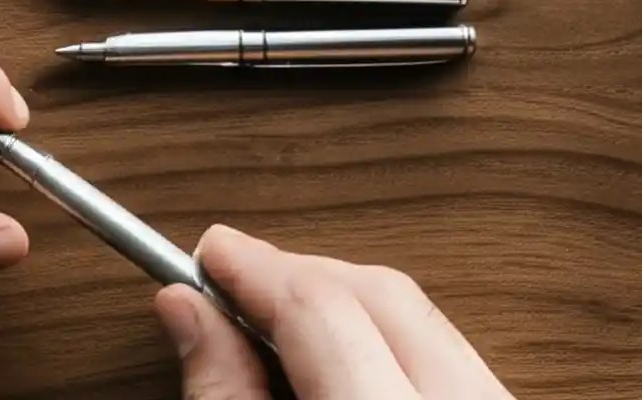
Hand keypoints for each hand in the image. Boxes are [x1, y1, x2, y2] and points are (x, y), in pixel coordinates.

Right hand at [154, 225, 513, 398]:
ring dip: (345, 304)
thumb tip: (187, 309)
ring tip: (281, 325)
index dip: (254, 270)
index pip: (323, 311)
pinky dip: (391, 341)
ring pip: (426, 317)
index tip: (208, 256)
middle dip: (300, 275)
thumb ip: (222, 395)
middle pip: (384, 294)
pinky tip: (346, 360)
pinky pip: (454, 356)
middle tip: (232, 282)